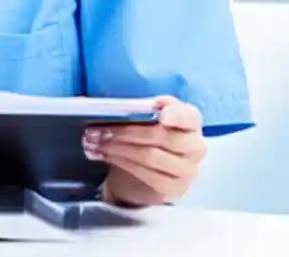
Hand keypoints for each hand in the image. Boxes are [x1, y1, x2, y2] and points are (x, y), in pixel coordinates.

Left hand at [85, 96, 206, 206]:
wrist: (141, 176)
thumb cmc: (143, 140)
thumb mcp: (143, 121)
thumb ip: (140, 110)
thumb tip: (122, 105)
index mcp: (191, 123)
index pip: (189, 115)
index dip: (175, 113)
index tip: (158, 110)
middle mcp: (195, 146)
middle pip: (162, 136)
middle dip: (126, 132)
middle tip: (98, 130)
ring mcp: (188, 170)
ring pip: (150, 156)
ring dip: (118, 148)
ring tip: (96, 143)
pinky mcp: (175, 188)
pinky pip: (146, 174)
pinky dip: (122, 162)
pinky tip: (105, 156)